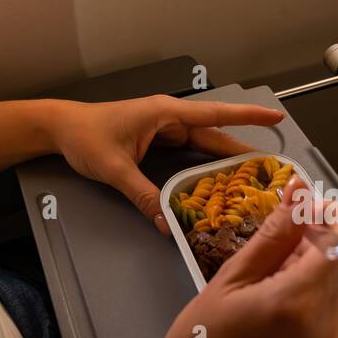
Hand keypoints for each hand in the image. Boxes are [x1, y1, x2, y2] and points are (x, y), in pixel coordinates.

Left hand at [48, 94, 284, 233]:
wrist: (61, 129)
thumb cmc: (86, 136)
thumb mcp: (115, 168)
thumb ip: (143, 195)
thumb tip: (167, 223)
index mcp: (165, 113)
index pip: (214, 114)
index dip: (247, 117)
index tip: (276, 117)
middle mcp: (170, 118)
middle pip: (214, 134)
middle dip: (243, 149)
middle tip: (272, 169)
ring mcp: (165, 129)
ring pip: (203, 144)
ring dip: (225, 159)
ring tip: (252, 179)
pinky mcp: (158, 140)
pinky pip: (189, 152)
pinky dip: (204, 165)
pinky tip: (216, 182)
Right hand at [114, 176, 337, 337]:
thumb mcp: (228, 281)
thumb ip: (273, 234)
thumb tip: (299, 190)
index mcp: (298, 302)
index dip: (331, 218)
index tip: (303, 212)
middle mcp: (327, 330)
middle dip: (317, 244)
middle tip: (275, 244)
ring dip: (315, 274)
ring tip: (268, 283)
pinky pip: (333, 320)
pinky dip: (312, 304)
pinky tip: (275, 312)